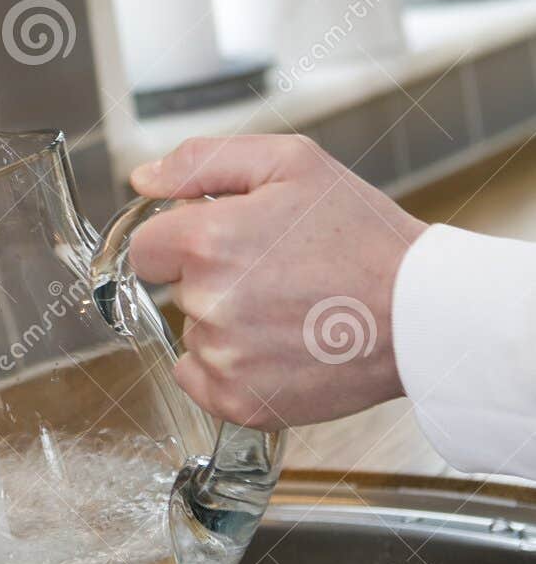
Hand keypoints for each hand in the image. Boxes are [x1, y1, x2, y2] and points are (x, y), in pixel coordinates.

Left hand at [127, 134, 427, 428]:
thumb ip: (202, 162)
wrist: (421, 312)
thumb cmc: (363, 235)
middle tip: (278, 272)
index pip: (145, 247)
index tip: (221, 243)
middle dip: (214, 277)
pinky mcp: (241, 401)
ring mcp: (225, 357)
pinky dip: (229, 368)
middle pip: (177, 289)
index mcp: (210, 240)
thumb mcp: (290, 163)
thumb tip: (142, 180)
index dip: (181, 241)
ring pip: (195, 332)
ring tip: (291, 310)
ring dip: (227, 323)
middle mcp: (210, 302)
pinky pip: (201, 380)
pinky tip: (278, 347)